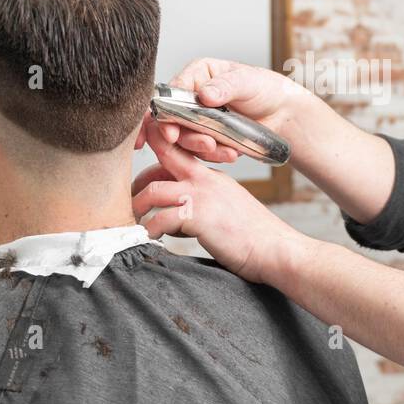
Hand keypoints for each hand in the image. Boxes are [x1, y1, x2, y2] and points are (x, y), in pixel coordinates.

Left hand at [132, 118, 305, 282]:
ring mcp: (202, 195)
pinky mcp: (199, 216)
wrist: (275, 249)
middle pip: (162, 159)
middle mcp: (206, 178)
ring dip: (138, 207)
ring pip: (155, 190)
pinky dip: (150, 231)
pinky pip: (161, 219)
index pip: (178, 154)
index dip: (156, 159)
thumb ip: (202, 205)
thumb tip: (176, 217)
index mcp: (213, 175)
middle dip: (139, 179)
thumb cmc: (253, 237)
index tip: (140, 177)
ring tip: (132, 222)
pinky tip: (150, 240)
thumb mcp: (227, 210)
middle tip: (128, 200)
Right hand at [139, 57, 308, 164]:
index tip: (169, 130)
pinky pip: (201, 152)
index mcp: (196, 75)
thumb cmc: (263, 87)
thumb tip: (205, 94)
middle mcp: (192, 98)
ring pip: (185, 139)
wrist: (282, 111)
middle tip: (205, 143)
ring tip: (225, 148)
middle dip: (185, 136)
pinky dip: (215, 155)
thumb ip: (225, 86)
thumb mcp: (246, 81)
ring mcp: (198, 120)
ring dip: (201, 148)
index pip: (169, 94)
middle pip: (172, 120)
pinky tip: (231, 152)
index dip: (163, 113)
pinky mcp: (207, 139)